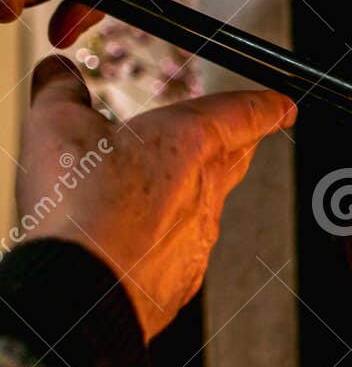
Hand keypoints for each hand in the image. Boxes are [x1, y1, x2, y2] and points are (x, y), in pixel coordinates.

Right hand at [15, 56, 295, 338]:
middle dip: (241, 145)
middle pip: (235, 161)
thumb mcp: (55, 126)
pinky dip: (167, 240)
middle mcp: (206, 193)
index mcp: (189, 143)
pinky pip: (182, 253)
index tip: (282, 105)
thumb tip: (58, 74)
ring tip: (172, 185)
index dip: (264, 106)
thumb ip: (60, 93)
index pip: (241, 115)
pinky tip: (142, 241)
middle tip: (246, 136)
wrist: (84, 292)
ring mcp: (197, 242)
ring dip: (196, 193)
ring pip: (208, 208)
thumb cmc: (80, 210)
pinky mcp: (179, 281)